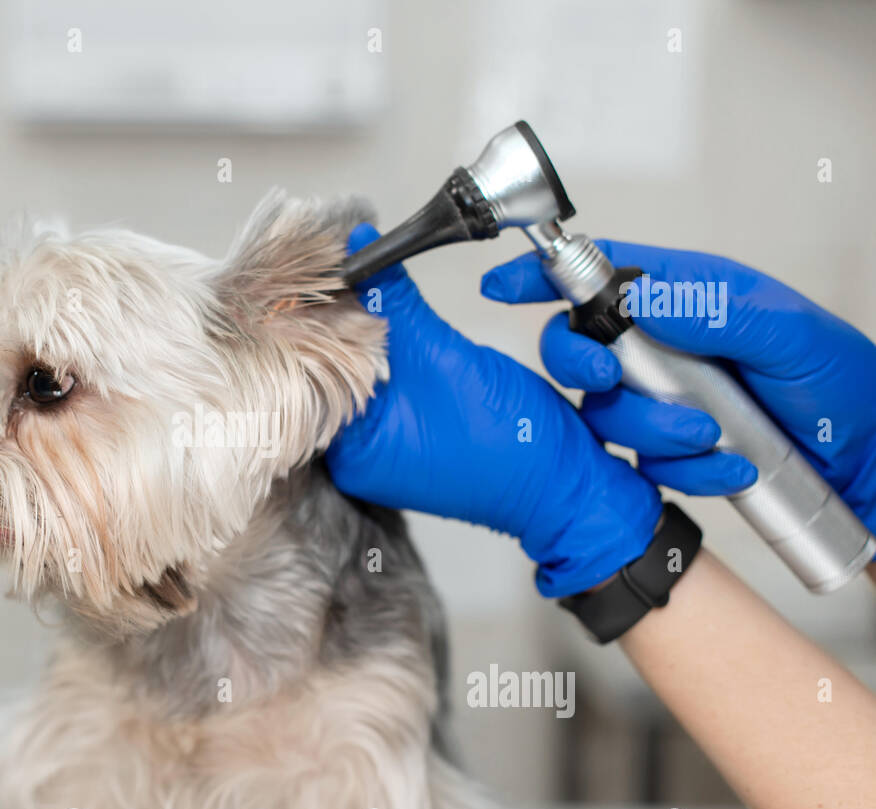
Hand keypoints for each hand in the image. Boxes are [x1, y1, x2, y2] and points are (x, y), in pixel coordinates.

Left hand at [327, 224, 661, 596]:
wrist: (570, 485)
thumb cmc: (516, 445)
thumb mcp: (447, 357)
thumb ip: (396, 301)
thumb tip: (359, 248)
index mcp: (354, 455)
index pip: (314, 372)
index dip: (318, 316)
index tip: (328, 266)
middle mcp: (361, 458)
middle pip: (335, 371)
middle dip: (345, 319)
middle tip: (353, 265)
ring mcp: (387, 450)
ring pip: (364, 372)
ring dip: (373, 332)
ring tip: (377, 288)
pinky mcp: (412, 435)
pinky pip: (389, 383)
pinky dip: (395, 351)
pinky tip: (399, 321)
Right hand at [481, 241, 875, 533]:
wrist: (868, 460)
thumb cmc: (841, 383)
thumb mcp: (787, 332)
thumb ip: (714, 307)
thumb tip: (640, 294)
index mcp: (682, 296)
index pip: (599, 273)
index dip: (544, 274)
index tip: (502, 284)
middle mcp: (660, 346)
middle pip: (577, 347)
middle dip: (581, 362)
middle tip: (607, 373)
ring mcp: (659, 399)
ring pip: (602, 413)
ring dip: (650, 428)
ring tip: (712, 435)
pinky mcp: (667, 449)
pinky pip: (640, 464)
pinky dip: (682, 472)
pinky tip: (728, 468)